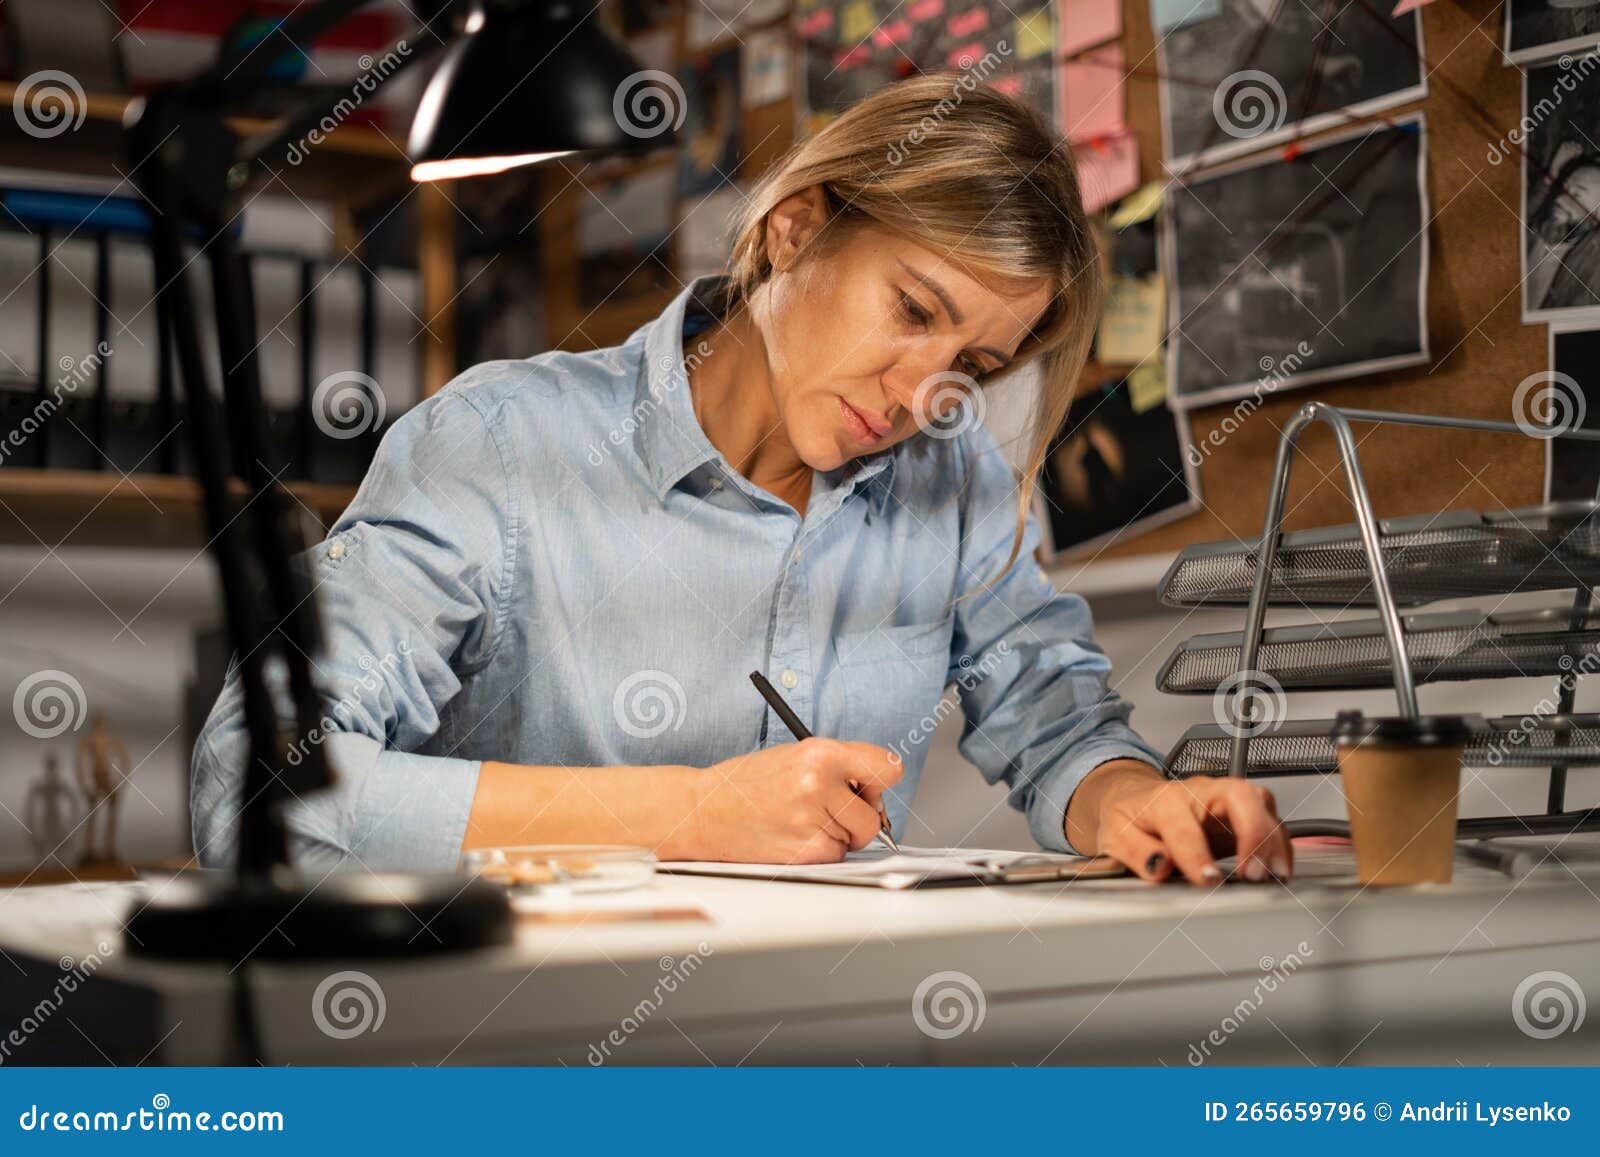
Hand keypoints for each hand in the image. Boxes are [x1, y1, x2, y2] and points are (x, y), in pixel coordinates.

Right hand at [685, 738, 902, 863]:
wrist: (705, 811)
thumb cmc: (747, 783)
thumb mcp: (796, 755)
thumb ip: (839, 766)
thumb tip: (876, 788)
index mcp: (821, 753)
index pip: (888, 768)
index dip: (880, 782)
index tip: (869, 788)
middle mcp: (820, 785)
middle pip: (875, 815)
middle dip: (859, 816)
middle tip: (829, 809)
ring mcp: (812, 822)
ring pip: (856, 839)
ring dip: (838, 835)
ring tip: (801, 820)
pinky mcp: (805, 854)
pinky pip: (835, 857)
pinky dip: (820, 851)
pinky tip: (792, 836)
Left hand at [1096, 774, 1292, 885]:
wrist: (1139, 800)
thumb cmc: (1133, 817)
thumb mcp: (1117, 835)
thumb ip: (1136, 852)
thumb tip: (1159, 866)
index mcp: (1166, 798)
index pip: (1185, 826)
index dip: (1196, 855)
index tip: (1206, 880)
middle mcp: (1204, 792)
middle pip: (1240, 796)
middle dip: (1253, 834)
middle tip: (1252, 873)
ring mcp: (1228, 800)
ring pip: (1263, 807)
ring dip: (1273, 842)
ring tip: (1273, 877)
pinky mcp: (1245, 815)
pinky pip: (1272, 823)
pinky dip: (1281, 847)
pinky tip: (1279, 872)